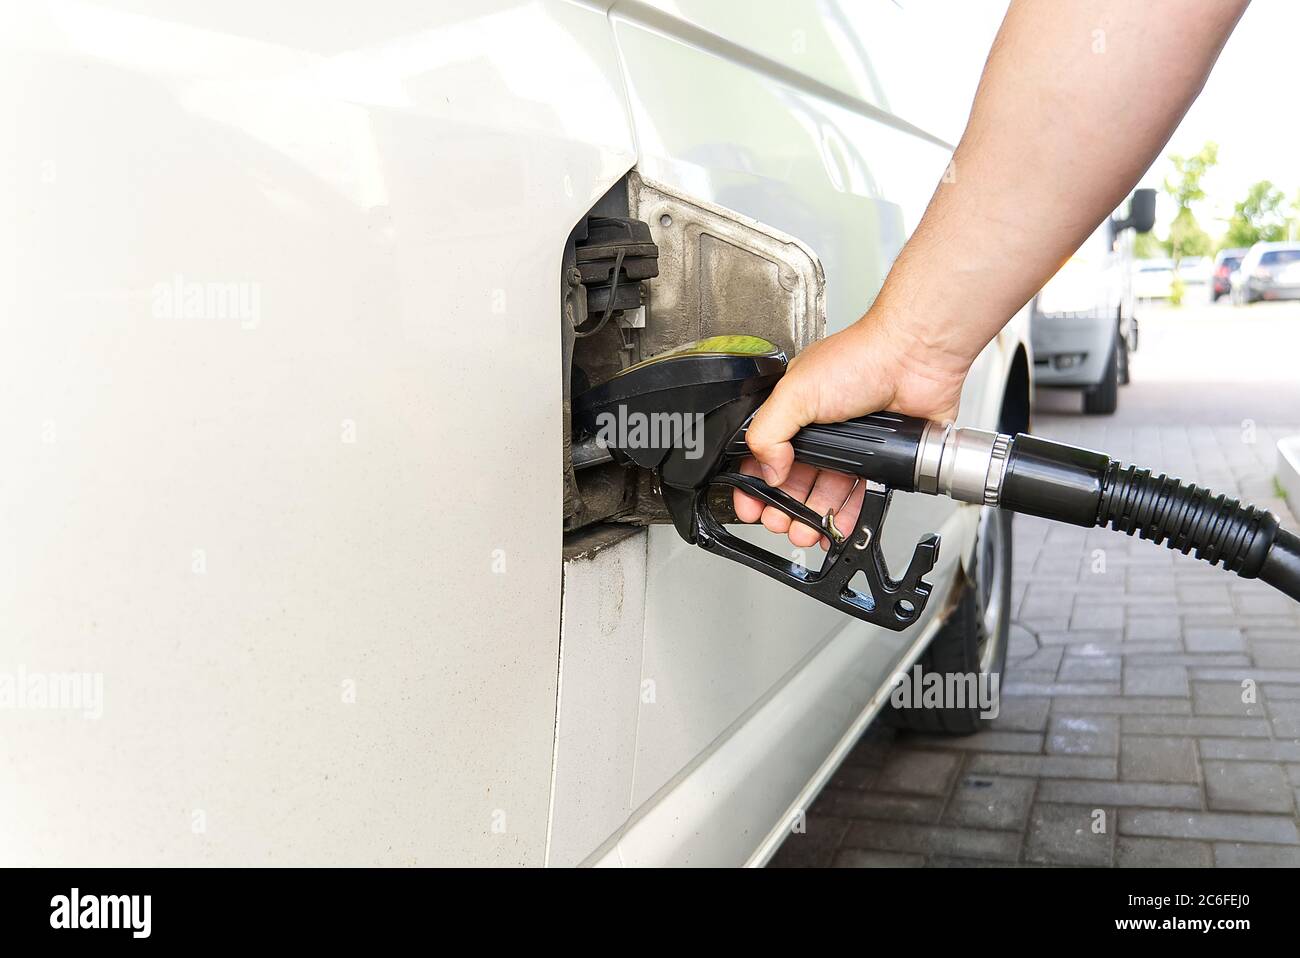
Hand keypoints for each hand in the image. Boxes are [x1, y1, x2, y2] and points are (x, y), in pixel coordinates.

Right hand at [734, 309, 969, 548]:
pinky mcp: (879, 460)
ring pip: (824, 492)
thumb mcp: (796, 392)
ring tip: (803, 531)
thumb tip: (766, 469)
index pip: (764, 453)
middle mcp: (821, 429)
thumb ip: (768, 431)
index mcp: (794, 410)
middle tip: (777, 521)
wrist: (915, 358)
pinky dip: (846, 516)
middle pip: (793, 479)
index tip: (750, 503)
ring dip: (810, 516)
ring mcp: (851, 446)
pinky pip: (860, 495)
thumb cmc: (862, 359)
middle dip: (781, 506)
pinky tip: (835, 527)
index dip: (754, 480)